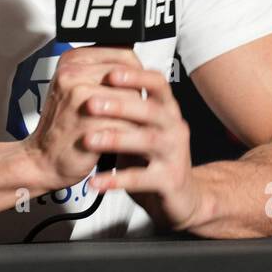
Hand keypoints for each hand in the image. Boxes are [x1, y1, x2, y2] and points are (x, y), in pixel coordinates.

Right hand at [25, 46, 144, 191]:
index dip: (137, 73)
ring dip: (136, 117)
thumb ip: (101, 71)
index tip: (134, 86)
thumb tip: (136, 64)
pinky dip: (130, 135)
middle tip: (126, 111)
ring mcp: (80, 99)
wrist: (42, 159)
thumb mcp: (75, 87)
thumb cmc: (63, 125)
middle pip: (130, 77)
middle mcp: (72, 75)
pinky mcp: (89, 124)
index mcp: (71, 61)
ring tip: (122, 125)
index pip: (123, 53)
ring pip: (132, 100)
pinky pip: (128, 124)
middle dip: (136, 96)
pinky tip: (120, 139)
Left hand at [84, 66, 202, 232]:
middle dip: (120, 105)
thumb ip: (125, 106)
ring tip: (88, 139)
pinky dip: (115, 180)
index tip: (110, 74)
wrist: (183, 197)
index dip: (136, 77)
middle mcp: (174, 128)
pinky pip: (140, 179)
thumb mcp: (141, 128)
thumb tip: (92, 80)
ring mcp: (174, 155)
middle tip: (91, 103)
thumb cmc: (154, 157)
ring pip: (147, 141)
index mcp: (167, 110)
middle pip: (151, 111)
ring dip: (116, 139)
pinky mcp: (169, 181)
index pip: (158, 84)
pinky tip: (95, 181)